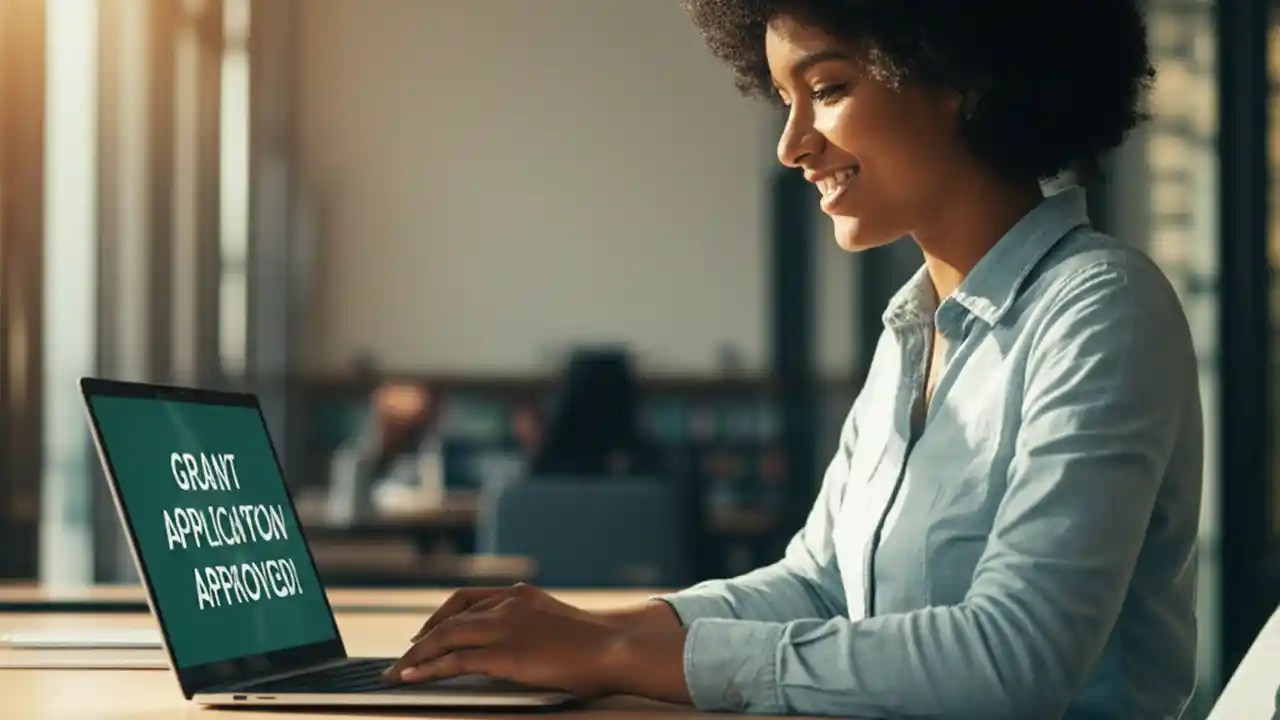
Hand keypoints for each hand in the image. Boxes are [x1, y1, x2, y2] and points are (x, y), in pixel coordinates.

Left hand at [383, 588, 629, 696]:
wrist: (617, 646)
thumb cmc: (598, 644)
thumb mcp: (558, 623)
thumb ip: (531, 627)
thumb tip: (516, 647)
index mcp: (521, 595)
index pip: (468, 599)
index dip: (440, 616)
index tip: (426, 632)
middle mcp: (508, 604)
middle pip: (451, 617)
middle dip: (423, 639)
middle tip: (405, 658)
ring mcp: (505, 628)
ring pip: (447, 636)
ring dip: (417, 655)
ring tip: (397, 672)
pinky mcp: (505, 655)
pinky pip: (456, 660)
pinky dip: (429, 667)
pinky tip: (412, 676)